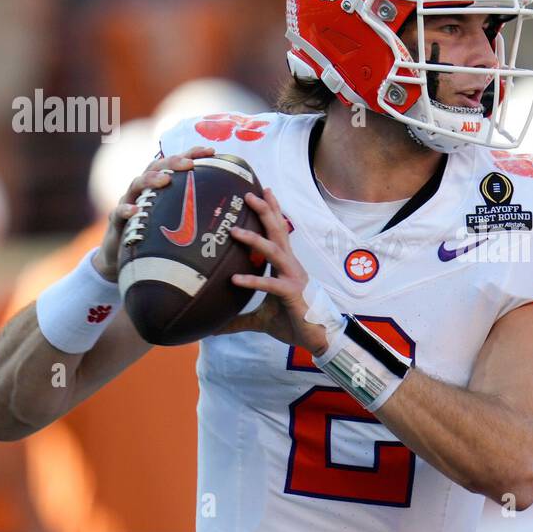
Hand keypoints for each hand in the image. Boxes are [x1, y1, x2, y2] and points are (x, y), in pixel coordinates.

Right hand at [92, 146, 216, 282]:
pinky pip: (119, 213)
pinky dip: (127, 210)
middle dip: (172, 162)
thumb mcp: (179, 224)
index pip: (176, 165)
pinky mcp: (117, 222)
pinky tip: (135, 210)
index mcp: (160, 187)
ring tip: (165, 180)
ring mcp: (129, 203)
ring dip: (151, 179)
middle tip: (189, 164)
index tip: (211, 151)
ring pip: (137, 184)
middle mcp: (144, 190)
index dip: (192, 154)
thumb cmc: (157, 239)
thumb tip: (235, 216)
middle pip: (156, 167)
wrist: (124, 259)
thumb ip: (199, 215)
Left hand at [222, 188, 329, 354]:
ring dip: (255, 239)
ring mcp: (293, 278)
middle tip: (249, 193)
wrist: (318, 340)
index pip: (278, 233)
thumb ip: (239, 320)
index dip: (272, 212)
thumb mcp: (261, 320)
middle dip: (265, 211)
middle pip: (278, 231)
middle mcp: (291, 266)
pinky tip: (235, 279)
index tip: (262, 191)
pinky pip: (270, 284)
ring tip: (235, 231)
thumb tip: (215, 328)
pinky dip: (253, 280)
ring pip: (275, 251)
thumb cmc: (294, 324)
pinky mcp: (292, 294)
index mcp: (285, 266)